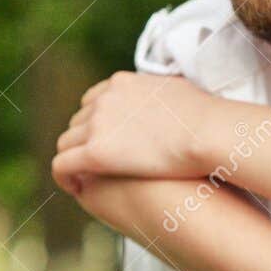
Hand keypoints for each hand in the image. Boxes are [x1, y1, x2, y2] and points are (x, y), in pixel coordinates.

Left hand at [52, 72, 224, 189]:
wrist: (208, 132)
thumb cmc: (205, 116)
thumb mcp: (178, 89)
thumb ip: (161, 92)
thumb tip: (168, 97)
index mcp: (121, 83)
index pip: (93, 100)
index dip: (96, 121)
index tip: (105, 137)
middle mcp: (103, 100)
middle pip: (79, 121)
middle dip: (84, 140)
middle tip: (96, 161)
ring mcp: (97, 125)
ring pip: (67, 143)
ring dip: (74, 158)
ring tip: (84, 177)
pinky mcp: (95, 152)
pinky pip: (62, 165)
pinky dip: (63, 177)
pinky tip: (75, 187)